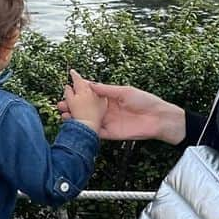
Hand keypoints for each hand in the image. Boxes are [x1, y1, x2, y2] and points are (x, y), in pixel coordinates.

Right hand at [56, 80, 184, 143]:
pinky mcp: (111, 134)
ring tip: (63, 115)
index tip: (67, 88)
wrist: (159, 119)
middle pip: (86, 108)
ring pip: (88, 120)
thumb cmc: (145, 101)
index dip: (79, 92)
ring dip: (76, 118)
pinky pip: (96, 133)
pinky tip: (75, 128)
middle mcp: (107, 109)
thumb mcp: (124, 91)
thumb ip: (107, 90)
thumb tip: (90, 84)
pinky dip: (85, 131)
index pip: (91, 94)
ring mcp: (108, 121)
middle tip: (59, 104)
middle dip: (73, 106)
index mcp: (110, 97)